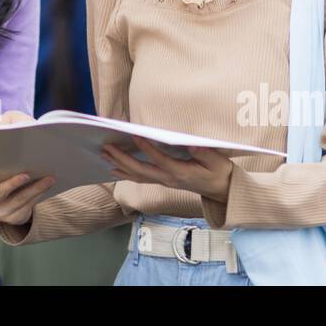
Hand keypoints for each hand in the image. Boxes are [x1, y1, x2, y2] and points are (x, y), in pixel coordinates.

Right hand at [0, 110, 54, 224]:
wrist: (8, 201)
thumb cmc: (2, 173)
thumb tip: (0, 123)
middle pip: (0, 192)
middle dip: (13, 183)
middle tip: (26, 174)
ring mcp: (0, 213)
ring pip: (19, 200)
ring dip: (35, 188)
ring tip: (48, 178)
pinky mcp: (14, 218)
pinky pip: (28, 206)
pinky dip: (39, 195)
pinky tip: (48, 185)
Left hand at [101, 135, 233, 202]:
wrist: (221, 190)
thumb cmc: (219, 172)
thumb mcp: (217, 161)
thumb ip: (203, 153)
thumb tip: (190, 143)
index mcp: (182, 173)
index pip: (160, 160)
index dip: (147, 148)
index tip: (135, 135)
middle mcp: (169, 179)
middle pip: (141, 170)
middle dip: (122, 158)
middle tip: (107, 147)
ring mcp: (164, 182)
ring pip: (137, 176)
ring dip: (119, 165)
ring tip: (104, 154)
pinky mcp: (163, 181)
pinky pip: (141, 179)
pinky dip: (126, 173)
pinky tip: (114, 168)